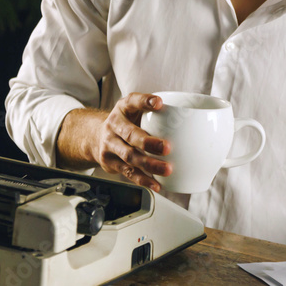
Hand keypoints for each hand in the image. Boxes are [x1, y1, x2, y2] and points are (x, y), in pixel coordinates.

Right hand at [56, 93, 171, 190]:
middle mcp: (114, 125)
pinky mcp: (110, 162)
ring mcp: (110, 144)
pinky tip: (155, 184)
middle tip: (167, 147)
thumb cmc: (126, 122)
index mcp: (123, 108)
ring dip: (149, 164)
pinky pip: (128, 172)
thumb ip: (154, 113)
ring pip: (129, 155)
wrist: (96, 136)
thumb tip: (188, 122)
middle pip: (130, 134)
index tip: (159, 103)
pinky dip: (143, 179)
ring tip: (166, 169)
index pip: (133, 101)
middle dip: (148, 142)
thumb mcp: (135, 111)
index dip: (145, 101)